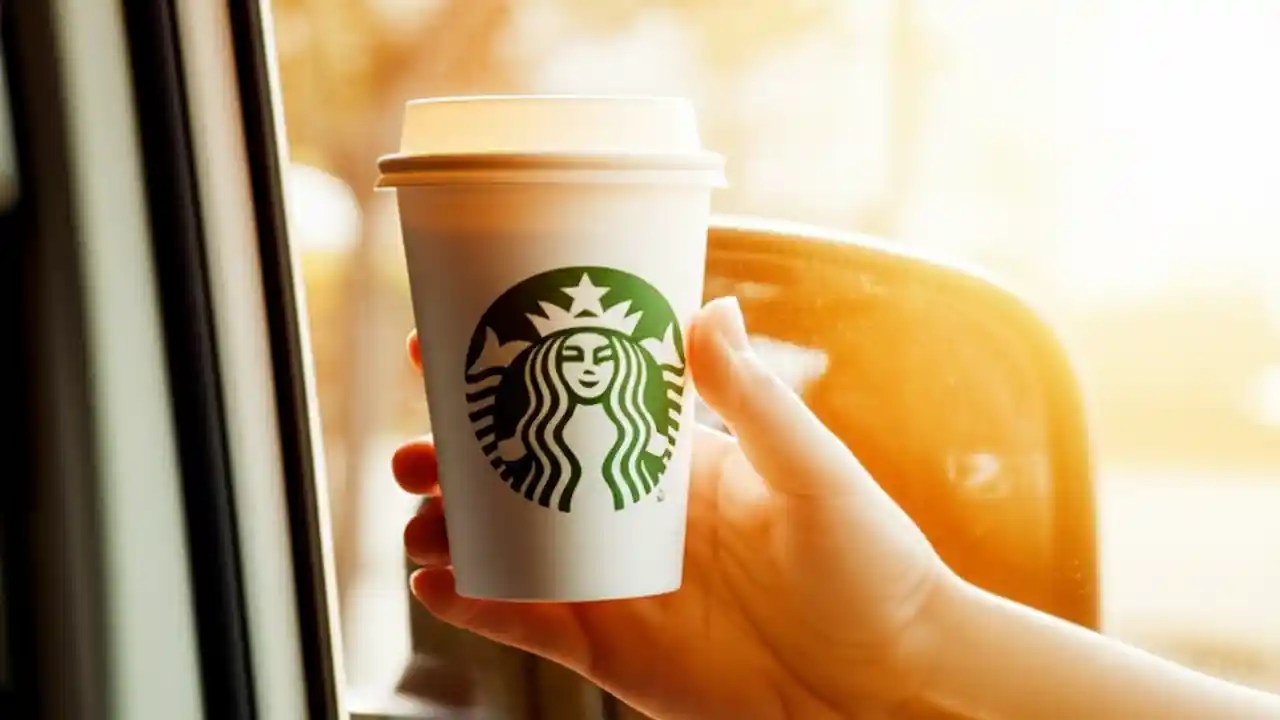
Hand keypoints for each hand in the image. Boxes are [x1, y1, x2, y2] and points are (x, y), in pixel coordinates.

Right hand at [394, 298, 953, 718]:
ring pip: (510, 551)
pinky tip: (437, 587)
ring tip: (419, 520)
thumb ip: (755, 400)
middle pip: (523, 478)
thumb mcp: (813, 474)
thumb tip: (711, 308)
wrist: (885, 685)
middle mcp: (633, 517)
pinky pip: (527, 625)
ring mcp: (615, 583)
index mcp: (675, 460)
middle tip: (412, 450)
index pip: (578, 402)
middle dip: (457, 462)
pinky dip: (476, 607)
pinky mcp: (610, 649)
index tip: (447, 349)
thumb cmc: (870, 569)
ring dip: (452, 533)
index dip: (514, 377)